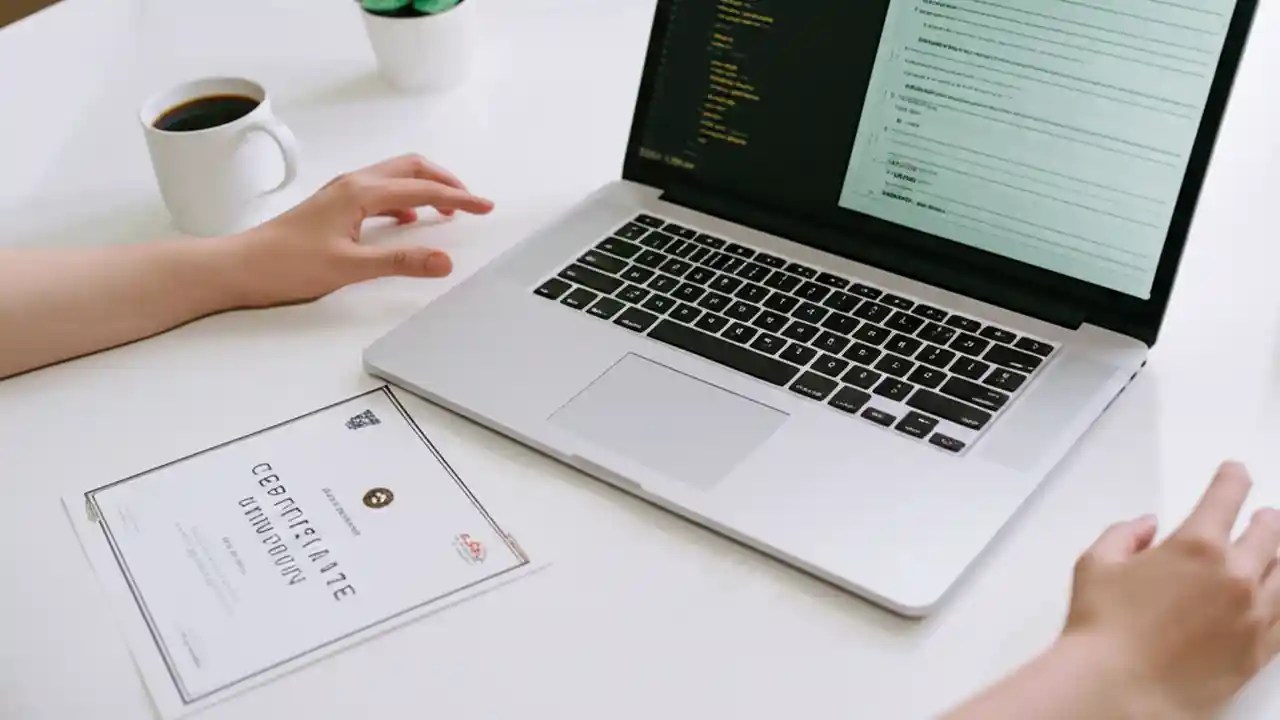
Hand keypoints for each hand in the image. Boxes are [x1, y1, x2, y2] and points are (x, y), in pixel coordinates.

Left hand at [231, 154, 493, 306]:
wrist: (239, 267)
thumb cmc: (285, 264)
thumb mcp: (349, 267)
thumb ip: (400, 261)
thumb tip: (442, 260)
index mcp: (359, 192)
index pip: (423, 187)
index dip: (459, 197)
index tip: (484, 206)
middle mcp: (352, 185)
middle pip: (411, 168)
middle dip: (446, 181)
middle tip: (471, 201)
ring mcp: (341, 193)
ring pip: (395, 178)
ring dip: (426, 187)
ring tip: (447, 208)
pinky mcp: (334, 207)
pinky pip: (379, 192)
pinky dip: (404, 199)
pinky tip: (407, 219)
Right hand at [1064, 462, 1279, 717]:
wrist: (1119, 689)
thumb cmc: (1103, 628)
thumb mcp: (1096, 564)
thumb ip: (1124, 535)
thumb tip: (1146, 527)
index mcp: (1196, 545)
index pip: (1226, 497)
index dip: (1233, 478)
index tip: (1235, 472)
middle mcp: (1235, 576)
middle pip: (1268, 535)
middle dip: (1265, 519)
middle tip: (1264, 515)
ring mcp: (1254, 615)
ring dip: (1279, 556)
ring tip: (1275, 552)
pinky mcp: (1259, 651)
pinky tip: (1277, 597)